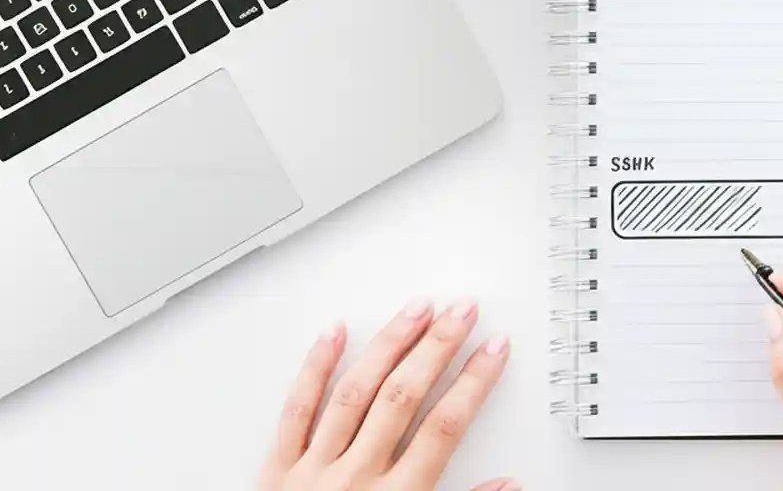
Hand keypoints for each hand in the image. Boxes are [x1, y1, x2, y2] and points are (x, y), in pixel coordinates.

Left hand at [260, 298, 516, 490]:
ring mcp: (314, 470)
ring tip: (416, 310)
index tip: (493, 349)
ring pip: (356, 391)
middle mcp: (356, 478)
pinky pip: (296, 410)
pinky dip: (315, 367)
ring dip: (390, 344)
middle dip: (438, 348)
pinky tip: (335, 333)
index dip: (473, 382)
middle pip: (404, 397)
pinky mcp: (277, 470)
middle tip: (462, 312)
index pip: (445, 427)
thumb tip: (506, 487)